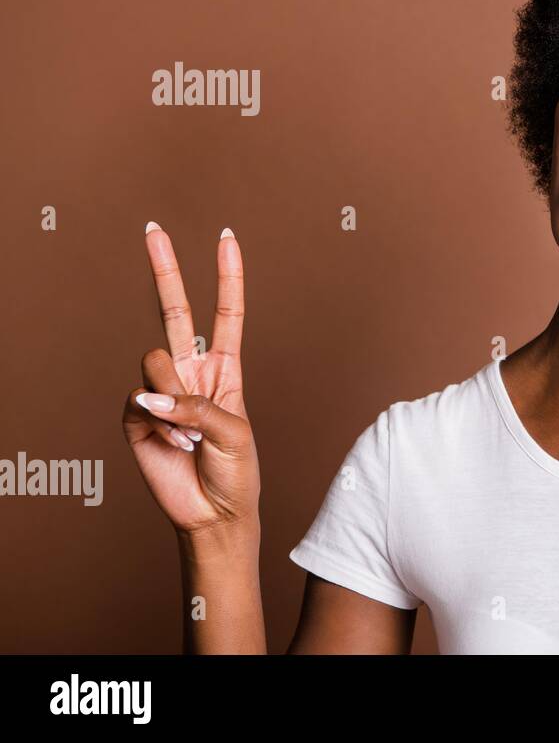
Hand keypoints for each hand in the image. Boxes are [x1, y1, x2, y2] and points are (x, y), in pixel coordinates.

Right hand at [122, 223, 260, 536]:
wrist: (214, 513)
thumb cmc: (236, 471)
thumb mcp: (235, 432)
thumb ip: (197, 406)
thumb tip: (152, 395)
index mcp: (225, 369)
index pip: (226, 313)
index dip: (227, 276)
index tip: (226, 238)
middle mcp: (191, 372)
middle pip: (175, 311)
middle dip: (165, 269)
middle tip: (153, 229)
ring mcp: (162, 392)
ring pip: (154, 361)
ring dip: (173, 396)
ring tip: (191, 431)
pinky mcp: (137, 416)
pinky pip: (139, 400)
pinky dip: (159, 422)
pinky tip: (175, 443)